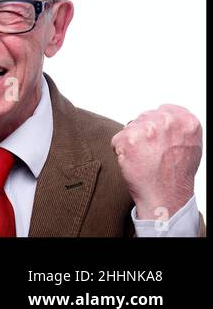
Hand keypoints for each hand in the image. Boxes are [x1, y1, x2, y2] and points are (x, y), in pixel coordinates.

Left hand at [112, 105, 202, 223]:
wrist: (166, 198)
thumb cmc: (177, 175)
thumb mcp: (190, 145)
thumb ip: (178, 126)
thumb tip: (165, 115)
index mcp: (186, 121)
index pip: (162, 110)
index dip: (158, 126)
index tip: (160, 140)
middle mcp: (167, 121)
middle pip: (144, 118)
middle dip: (144, 134)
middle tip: (154, 154)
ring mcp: (146, 129)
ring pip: (130, 128)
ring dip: (133, 142)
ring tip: (146, 159)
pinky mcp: (127, 139)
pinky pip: (117, 140)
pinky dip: (122, 151)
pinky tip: (135, 163)